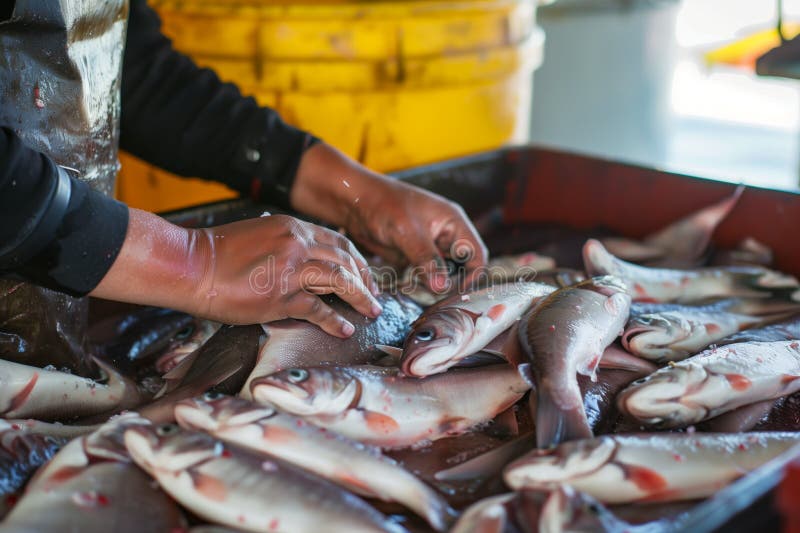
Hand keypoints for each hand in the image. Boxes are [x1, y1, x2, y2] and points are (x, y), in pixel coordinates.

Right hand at [91, 210, 380, 336]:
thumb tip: (299, 255)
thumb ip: (283, 242)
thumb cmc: (217, 253)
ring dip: (361, 297)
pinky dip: (334, 320)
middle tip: (375, 296)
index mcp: (293, 227)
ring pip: (340, 280)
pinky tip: (344, 329)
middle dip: (366, 279)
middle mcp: (298, 243)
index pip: (338, 241)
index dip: (356, 260)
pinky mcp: (281, 296)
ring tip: (371, 311)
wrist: (190, 265)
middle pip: (346, 259)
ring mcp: (291, 269)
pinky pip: (317, 309)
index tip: (365, 274)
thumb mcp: (258, 234)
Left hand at [291, 144, 487, 291]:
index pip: (476, 254)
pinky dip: (418, 283)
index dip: (472, 276)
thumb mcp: (407, 232)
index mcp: (453, 222)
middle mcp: (444, 234)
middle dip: (452, 283)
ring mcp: (428, 245)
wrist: (353, 200)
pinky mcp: (411, 254)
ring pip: (441, 273)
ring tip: (419, 291)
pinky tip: (407, 288)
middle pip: (461, 266)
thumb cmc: (383, 205)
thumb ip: (426, 259)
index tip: (456, 293)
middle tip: (437, 298)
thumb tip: (442, 288)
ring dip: (433, 285)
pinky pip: (422, 274)